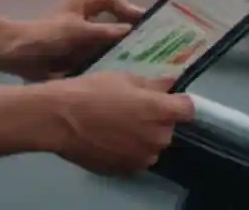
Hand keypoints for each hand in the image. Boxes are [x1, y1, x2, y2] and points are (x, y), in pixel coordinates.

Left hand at [6, 0, 145, 81]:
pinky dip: (109, 61)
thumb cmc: (45, 35)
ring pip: (108, 39)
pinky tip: (121, 73)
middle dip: (130, 30)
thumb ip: (103, 31)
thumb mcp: (76, 32)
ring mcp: (80, 35)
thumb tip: (128, 30)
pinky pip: (98, 54)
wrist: (16, 54)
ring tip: (142, 61)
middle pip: (114, 19)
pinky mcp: (76, 52)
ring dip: (121, 48)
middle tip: (151, 43)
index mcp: (83, 4)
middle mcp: (84, 17)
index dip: (129, 8)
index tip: (145, 23)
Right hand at [51, 73, 195, 175]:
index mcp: (161, 111)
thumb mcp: (122, 78)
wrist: (59, 119)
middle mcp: (158, 138)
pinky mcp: (126, 170)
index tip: (165, 97)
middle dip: (157, 119)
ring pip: (152, 145)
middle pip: (168, 127)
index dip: (178, 102)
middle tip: (132, 108)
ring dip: (143, 136)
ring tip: (117, 125)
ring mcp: (142, 157)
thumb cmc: (91, 91)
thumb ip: (152, 83)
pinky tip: (108, 138)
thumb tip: (170, 81)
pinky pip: (135, 157)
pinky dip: (128, 149)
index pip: (188, 109)